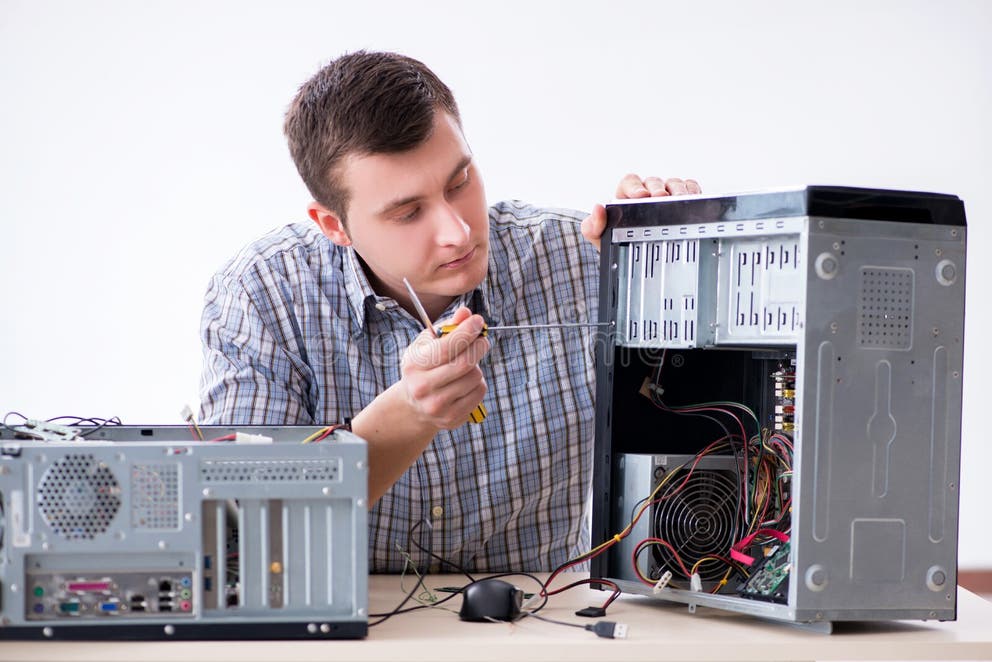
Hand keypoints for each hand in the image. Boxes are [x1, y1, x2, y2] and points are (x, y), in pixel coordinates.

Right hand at [399, 306, 489, 429]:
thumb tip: (466, 313)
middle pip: (464, 363)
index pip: (447, 347)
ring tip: (467, 365)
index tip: (478, 321)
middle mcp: (422, 387)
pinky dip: (478, 382)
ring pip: (475, 377)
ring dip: (477, 366)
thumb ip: (448, 327)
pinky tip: (466, 381)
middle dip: (479, 346)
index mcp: (414, 364)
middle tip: (482, 340)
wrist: (413, 405)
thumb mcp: (428, 344)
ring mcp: (437, 405)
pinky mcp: (451, 418)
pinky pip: (479, 392)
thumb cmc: (424, 366)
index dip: (466, 331)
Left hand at [581, 175, 701, 250]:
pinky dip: (693, 192)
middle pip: (655, 182)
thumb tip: (598, 208)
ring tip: (679, 201)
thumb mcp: (600, 238)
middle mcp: (647, 190)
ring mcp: (667, 193)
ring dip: (678, 191)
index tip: (640, 196)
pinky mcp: (683, 198)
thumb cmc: (618, 240)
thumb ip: (592, 226)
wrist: (637, 255)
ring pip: (674, 184)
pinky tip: (693, 200)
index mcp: (626, 194)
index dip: (635, 187)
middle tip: (661, 198)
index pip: (630, 182)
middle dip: (658, 189)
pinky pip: (690, 189)